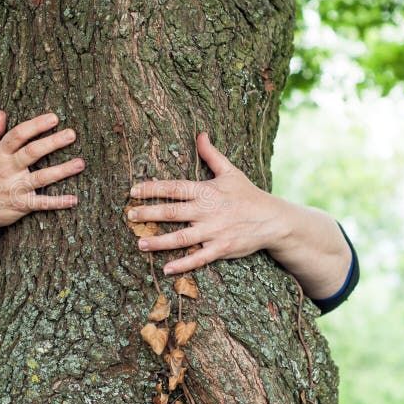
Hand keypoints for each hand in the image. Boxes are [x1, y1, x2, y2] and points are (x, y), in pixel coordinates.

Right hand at [0, 110, 84, 235]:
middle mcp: (8, 169)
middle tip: (72, 133)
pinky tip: (74, 199)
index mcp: (0, 154)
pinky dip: (57, 202)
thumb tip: (1, 112)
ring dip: (62, 170)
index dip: (36, 125)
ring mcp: (15, 188)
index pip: (18, 135)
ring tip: (81, 163)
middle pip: (32, 152)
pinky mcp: (21, 205)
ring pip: (41, 177)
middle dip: (53, 142)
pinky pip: (41, 203)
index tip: (54, 117)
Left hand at [128, 132, 286, 273]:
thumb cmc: (248, 195)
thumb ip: (211, 155)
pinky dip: (182, 265)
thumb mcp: (231, 172)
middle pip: (172, 212)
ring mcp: (214, 232)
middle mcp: (207, 211)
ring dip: (159, 242)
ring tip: (140, 244)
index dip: (152, 188)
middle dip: (148, 213)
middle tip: (129, 216)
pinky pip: (198, 258)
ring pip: (181, 237)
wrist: (274, 220)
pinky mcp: (221, 249)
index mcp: (206, 191)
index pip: (174, 188)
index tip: (133, 191)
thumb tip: (200, 134)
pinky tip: (166, 269)